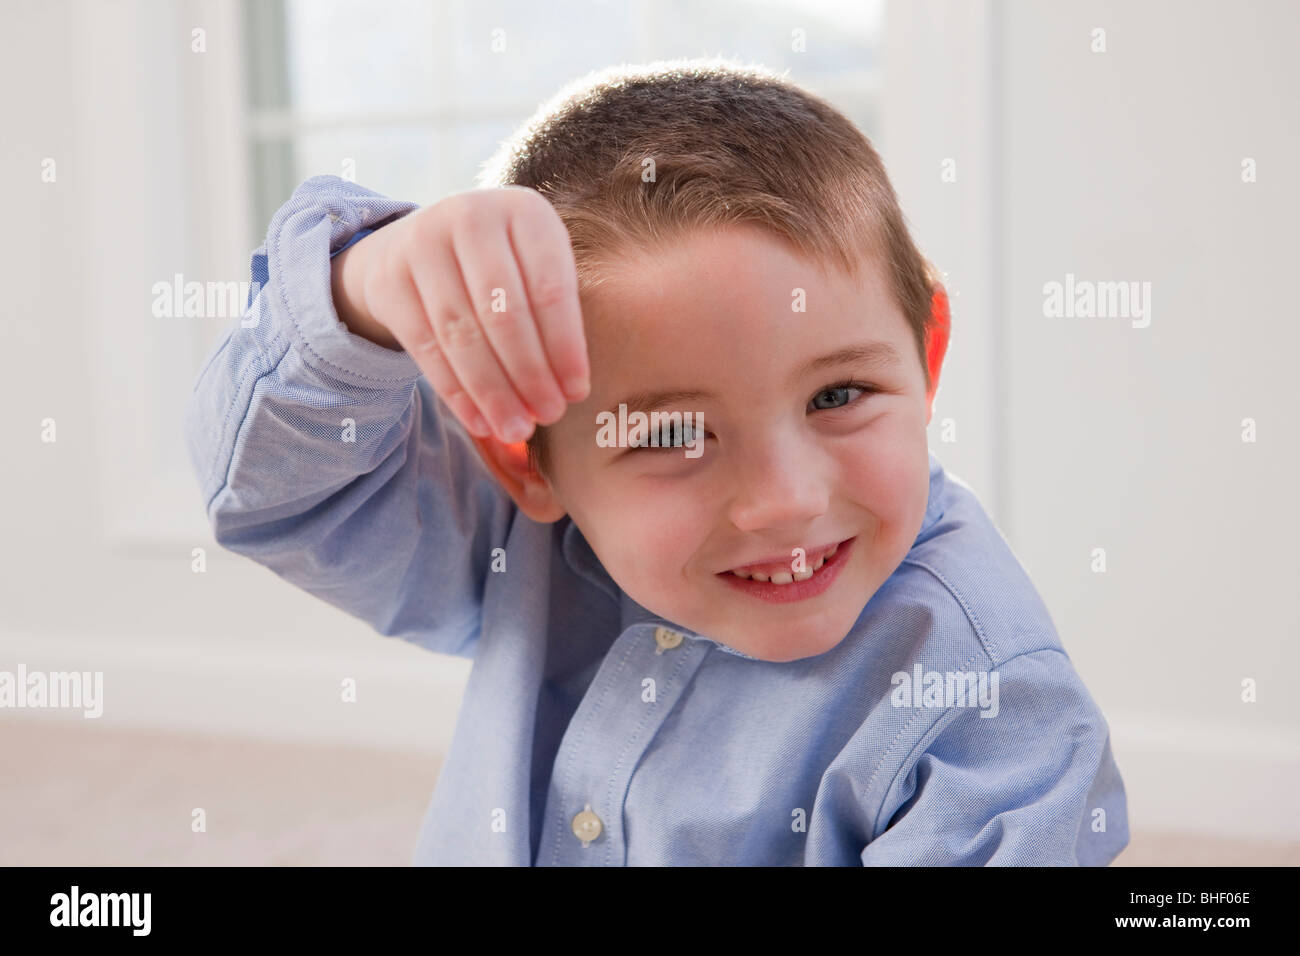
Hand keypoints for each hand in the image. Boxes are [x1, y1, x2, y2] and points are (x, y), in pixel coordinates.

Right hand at [331, 186, 590, 442]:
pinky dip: (455, 391)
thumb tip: (569, 392)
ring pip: (462, 334)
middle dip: (529, 374)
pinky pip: (426, 346)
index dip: (565, 346)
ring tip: (516, 428)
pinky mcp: (388, 277)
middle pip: (503, 312)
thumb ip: (554, 315)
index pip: (549, 287)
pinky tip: (479, 421)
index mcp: (524, 211)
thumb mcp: (535, 266)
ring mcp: (422, 242)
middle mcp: (470, 216)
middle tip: (548, 415)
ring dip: (493, 390)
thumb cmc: (503, 265)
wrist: (422, 242)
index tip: (577, 393)